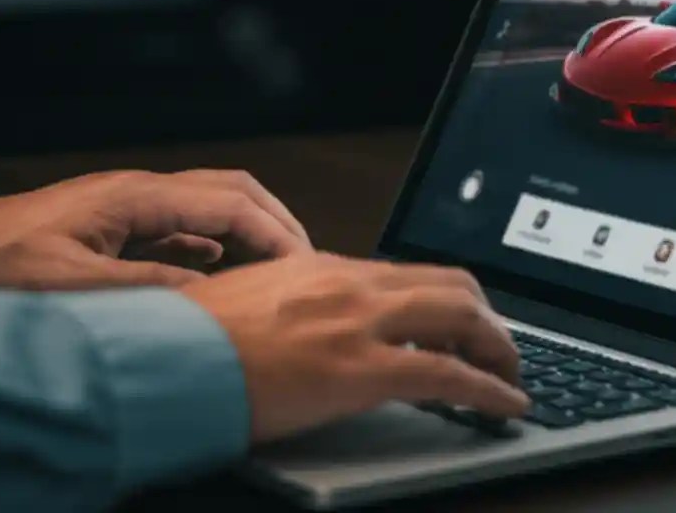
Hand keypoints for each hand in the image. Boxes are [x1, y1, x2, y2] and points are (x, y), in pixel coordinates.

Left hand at [0, 169, 311, 290]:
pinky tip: (225, 270)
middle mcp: (143, 190)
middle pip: (233, 189)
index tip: (302, 265)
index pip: (229, 204)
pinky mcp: (126, 222)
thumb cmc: (2, 266)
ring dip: (253, 228)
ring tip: (279, 266)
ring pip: (215, 202)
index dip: (273, 233)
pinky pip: (189, 224)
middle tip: (306, 261)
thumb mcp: (77, 285)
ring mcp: (136, 204)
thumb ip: (148, 286)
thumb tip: (214, 293)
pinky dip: (221, 241)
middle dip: (277, 220)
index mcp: (137, 197)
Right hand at [180, 252, 528, 442]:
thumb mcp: (254, 302)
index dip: (452, 301)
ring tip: (509, 377)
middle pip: (452, 287)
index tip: (465, 324)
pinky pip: (450, 376)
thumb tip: (322, 324)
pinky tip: (505, 406)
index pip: (411, 274)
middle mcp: (351, 286)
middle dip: (487, 320)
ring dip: (497, 349)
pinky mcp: (361, 370)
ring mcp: (359, 324)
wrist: (165, 360)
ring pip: (462, 318)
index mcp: (325, 268)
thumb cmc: (195, 339)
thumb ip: (299, 304)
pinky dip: (489, 389)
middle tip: (499, 350)